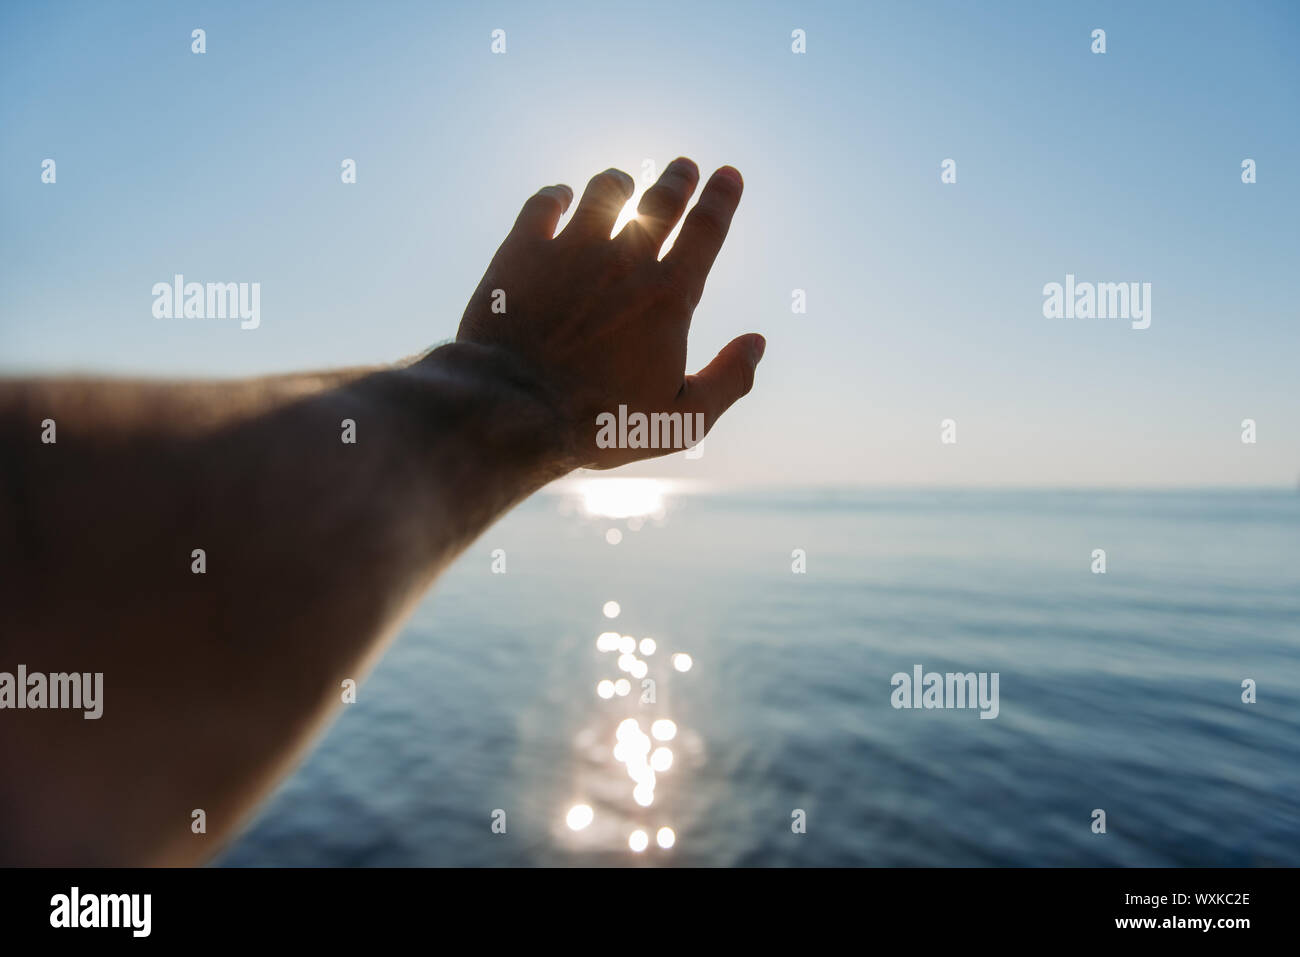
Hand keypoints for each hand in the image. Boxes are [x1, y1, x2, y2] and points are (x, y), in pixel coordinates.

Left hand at [455, 158, 764, 469]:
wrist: (514, 408)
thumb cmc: (600, 422)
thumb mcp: (681, 420)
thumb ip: (728, 380)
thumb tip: (758, 343)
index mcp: (668, 296)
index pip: (705, 231)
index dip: (721, 199)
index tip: (729, 175)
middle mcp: (625, 260)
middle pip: (660, 203)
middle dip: (677, 180)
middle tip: (685, 166)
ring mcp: (571, 250)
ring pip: (603, 193)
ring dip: (618, 184)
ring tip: (622, 182)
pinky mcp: (522, 252)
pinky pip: (543, 204)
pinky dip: (556, 195)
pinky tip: (560, 196)